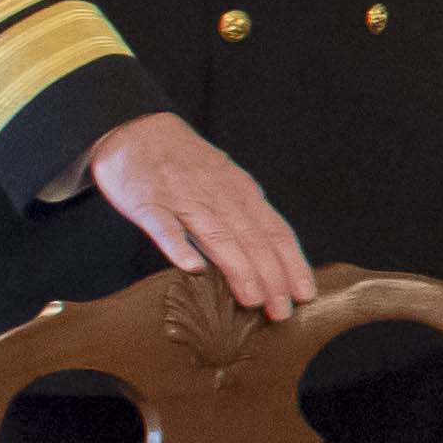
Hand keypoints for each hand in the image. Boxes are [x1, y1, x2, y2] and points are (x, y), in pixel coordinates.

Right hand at [84, 111, 313, 316]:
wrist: (138, 130)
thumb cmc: (187, 165)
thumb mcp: (227, 183)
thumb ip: (247, 215)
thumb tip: (275, 256)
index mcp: (242, 193)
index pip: (276, 231)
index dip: (292, 264)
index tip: (305, 294)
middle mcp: (219, 195)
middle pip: (253, 239)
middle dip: (272, 277)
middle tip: (282, 311)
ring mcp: (183, 198)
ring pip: (218, 235)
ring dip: (238, 268)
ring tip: (253, 298)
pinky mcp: (148, 202)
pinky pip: (165, 226)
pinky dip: (179, 246)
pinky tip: (193, 268)